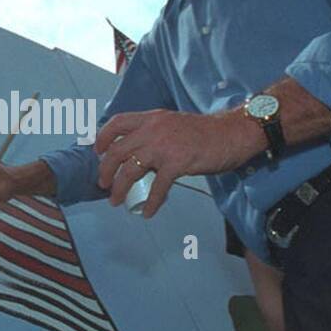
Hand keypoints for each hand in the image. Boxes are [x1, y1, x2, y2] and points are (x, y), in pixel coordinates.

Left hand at [94, 108, 262, 217]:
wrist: (233, 133)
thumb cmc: (206, 132)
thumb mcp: (173, 124)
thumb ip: (155, 134)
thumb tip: (139, 153)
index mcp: (152, 118)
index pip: (117, 122)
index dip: (102, 137)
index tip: (97, 152)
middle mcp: (154, 129)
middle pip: (117, 150)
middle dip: (106, 170)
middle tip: (104, 184)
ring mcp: (165, 146)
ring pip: (131, 169)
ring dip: (120, 188)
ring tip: (116, 200)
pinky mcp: (178, 163)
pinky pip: (158, 187)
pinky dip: (151, 202)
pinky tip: (147, 212)